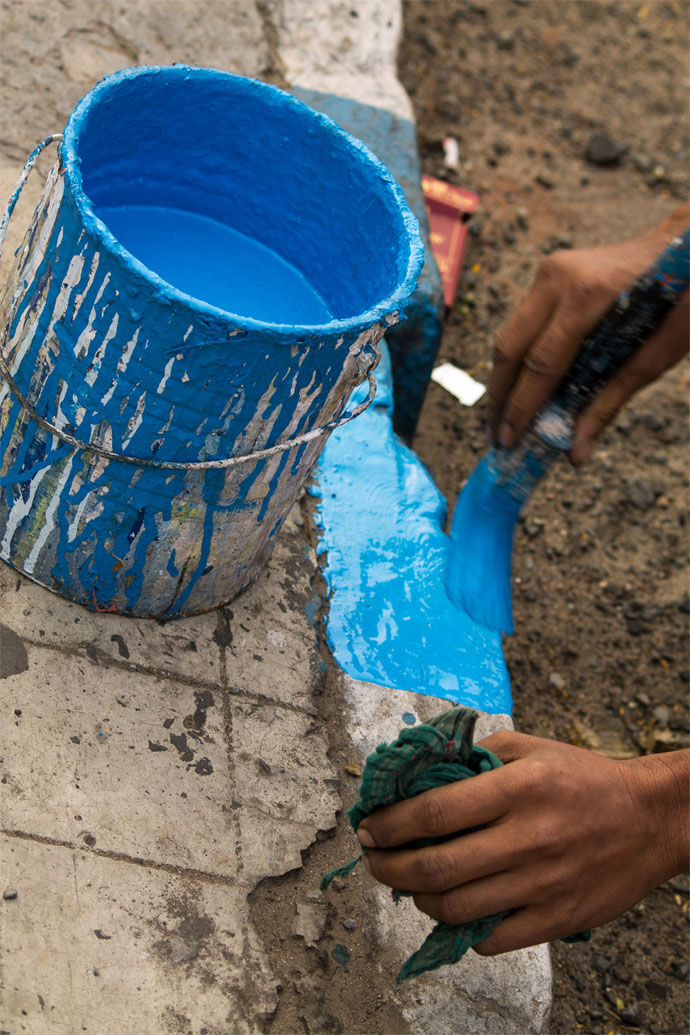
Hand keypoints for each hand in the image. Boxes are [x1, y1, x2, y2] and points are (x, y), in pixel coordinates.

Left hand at [356, 732, 689, 954]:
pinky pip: (492, 938)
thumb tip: (418, 772)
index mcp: (517, 787)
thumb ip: (475, 755)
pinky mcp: (558, 919)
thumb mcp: (530, 747)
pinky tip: (452, 909)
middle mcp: (527, 837)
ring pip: (457, 907)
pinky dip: (461, 928)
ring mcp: (542, 883)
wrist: (650, 819)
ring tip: (408, 885)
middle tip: (373, 861)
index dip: (389, 824)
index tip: (368, 827)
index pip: (433, 812)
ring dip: (417, 899)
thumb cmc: (583, 777)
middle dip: (389, 867)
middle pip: (435, 866)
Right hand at [486, 203, 689, 464]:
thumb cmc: (682, 301)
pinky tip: (520, 385)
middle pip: (511, 348)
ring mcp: (550, 271)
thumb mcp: (654, 357)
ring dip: (503, 380)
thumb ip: (608, 403)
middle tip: (496, 437)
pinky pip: (524, 323)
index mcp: (589, 298)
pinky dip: (519, 358)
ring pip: (510, 335)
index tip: (509, 442)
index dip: (522, 408)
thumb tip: (574, 454)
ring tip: (503, 418)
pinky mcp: (549, 272)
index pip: (541, 364)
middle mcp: (559, 279)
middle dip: (499, 398)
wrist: (688, 244)